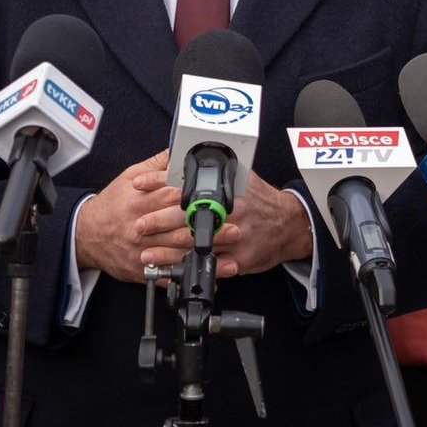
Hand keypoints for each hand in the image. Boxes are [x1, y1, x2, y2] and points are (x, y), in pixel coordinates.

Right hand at [75, 152, 236, 282]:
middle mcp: (142, 228)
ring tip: (232, 255)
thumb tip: (179, 150)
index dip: (199, 200)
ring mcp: (142, 252)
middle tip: (236, 228)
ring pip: (178, 254)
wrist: (85, 235)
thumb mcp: (129, 176)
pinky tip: (211, 277)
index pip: (174, 199)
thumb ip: (156, 165)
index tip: (222, 200)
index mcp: (141, 202)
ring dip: (206, 255)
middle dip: (209, 229)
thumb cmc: (111, 204)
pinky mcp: (142, 271)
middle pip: (180, 227)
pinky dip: (191, 276)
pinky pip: (169, 275)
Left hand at [135, 170, 314, 278]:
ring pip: (193, 245)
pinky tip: (171, 272)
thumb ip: (214, 167)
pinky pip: (207, 265)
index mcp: (225, 188)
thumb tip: (183, 155)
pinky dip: (187, 269)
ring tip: (144, 254)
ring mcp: (233, 237)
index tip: (138, 185)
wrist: (289, 224)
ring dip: (166, 251)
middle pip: (186, 216)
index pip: (185, 182)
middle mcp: (229, 211)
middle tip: (137, 225)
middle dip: (157, 221)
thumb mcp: (241, 174)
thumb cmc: (261, 199)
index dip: (159, 182)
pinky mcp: (237, 259)